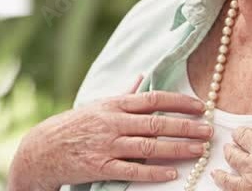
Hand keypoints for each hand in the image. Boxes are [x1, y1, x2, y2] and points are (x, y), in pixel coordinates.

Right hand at [9, 80, 212, 190]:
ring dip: (176, 149)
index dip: (179, 102)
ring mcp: (106, 145)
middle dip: (185, 127)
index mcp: (114, 105)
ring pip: (148, 147)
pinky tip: (171, 173)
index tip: (201, 106)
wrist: (42, 148)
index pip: (152, 99)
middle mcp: (112, 123)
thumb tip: (141, 78)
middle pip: (156, 123)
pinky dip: (153, 172)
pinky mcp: (100, 166)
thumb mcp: (98, 105)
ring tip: (198, 151)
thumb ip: (123, 95)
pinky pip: (131, 170)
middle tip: (209, 131)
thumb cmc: (75, 125)